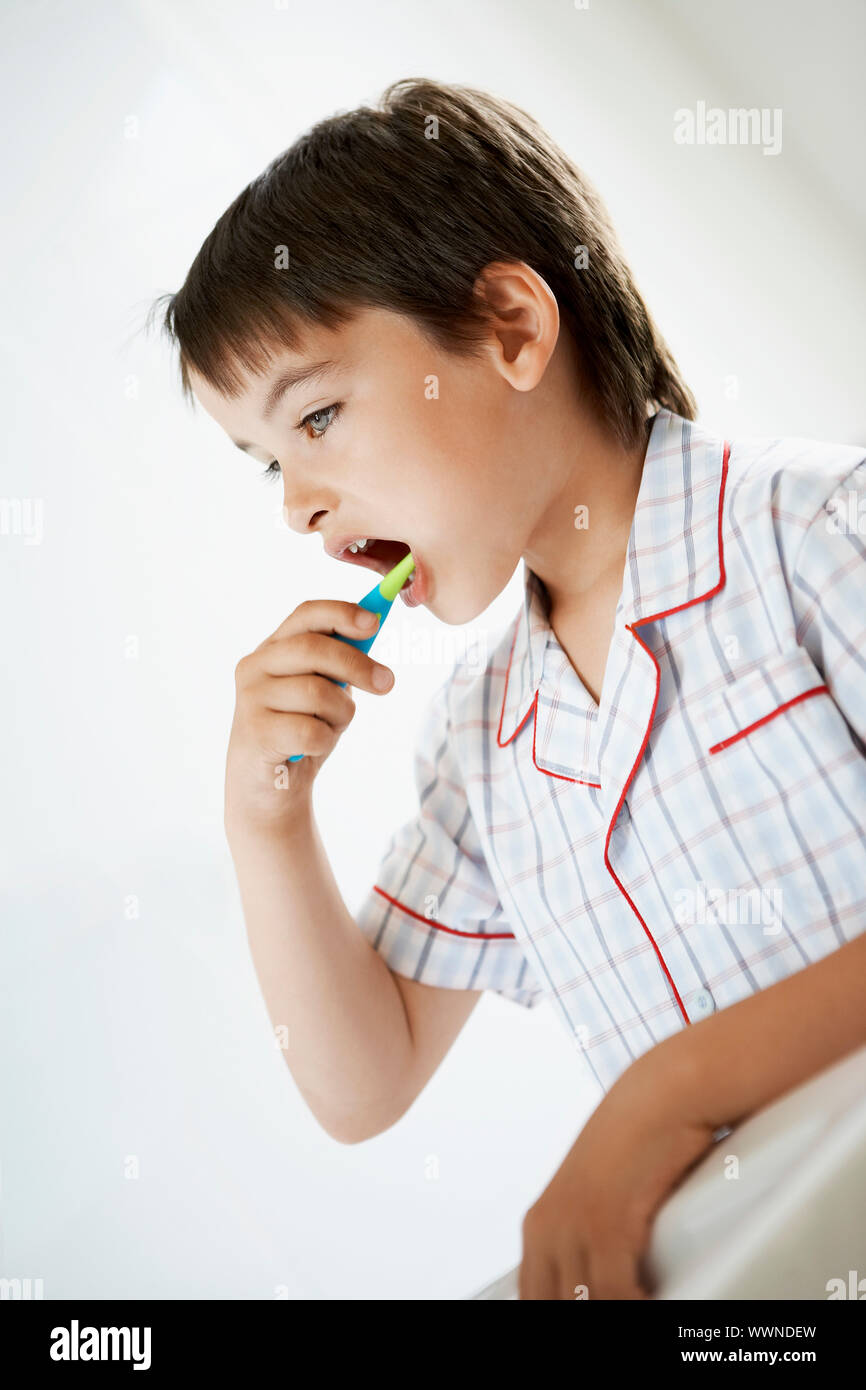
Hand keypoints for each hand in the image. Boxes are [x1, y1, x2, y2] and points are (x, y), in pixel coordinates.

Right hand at [224, 598, 393, 832]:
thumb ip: (340, 662)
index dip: (342, 613)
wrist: (268, 788)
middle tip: (387, 683)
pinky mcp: (254, 733)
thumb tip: (373, 624)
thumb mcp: (324, 690)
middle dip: (358, 665)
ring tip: (332, 726)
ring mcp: (250, 699)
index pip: (307, 614)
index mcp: (273, 648)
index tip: (374, 622)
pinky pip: (310, 730)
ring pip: (317, 692)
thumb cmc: (300, 730)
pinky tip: (313, 747)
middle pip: (314, 649)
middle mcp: (255, 667)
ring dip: (341, 713)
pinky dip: (325, 740)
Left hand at [518, 1043, 715, 1298]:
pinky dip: (635, 1306)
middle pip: (549, 1301)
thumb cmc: (641, 1143)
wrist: (660, 1098)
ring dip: (613, 1307)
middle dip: (586, 1310)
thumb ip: (593, 1240)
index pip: (530, 1295)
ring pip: (582, 1304)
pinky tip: (651, 1302)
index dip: (553, 1309)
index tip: (584, 1308)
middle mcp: (547, 1228)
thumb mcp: (603, 1197)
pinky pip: (614, 1296)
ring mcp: (572, 1227)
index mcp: (539, 1226)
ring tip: (644, 1301)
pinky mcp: (605, 1225)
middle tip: (624, 1303)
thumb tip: (605, 1283)